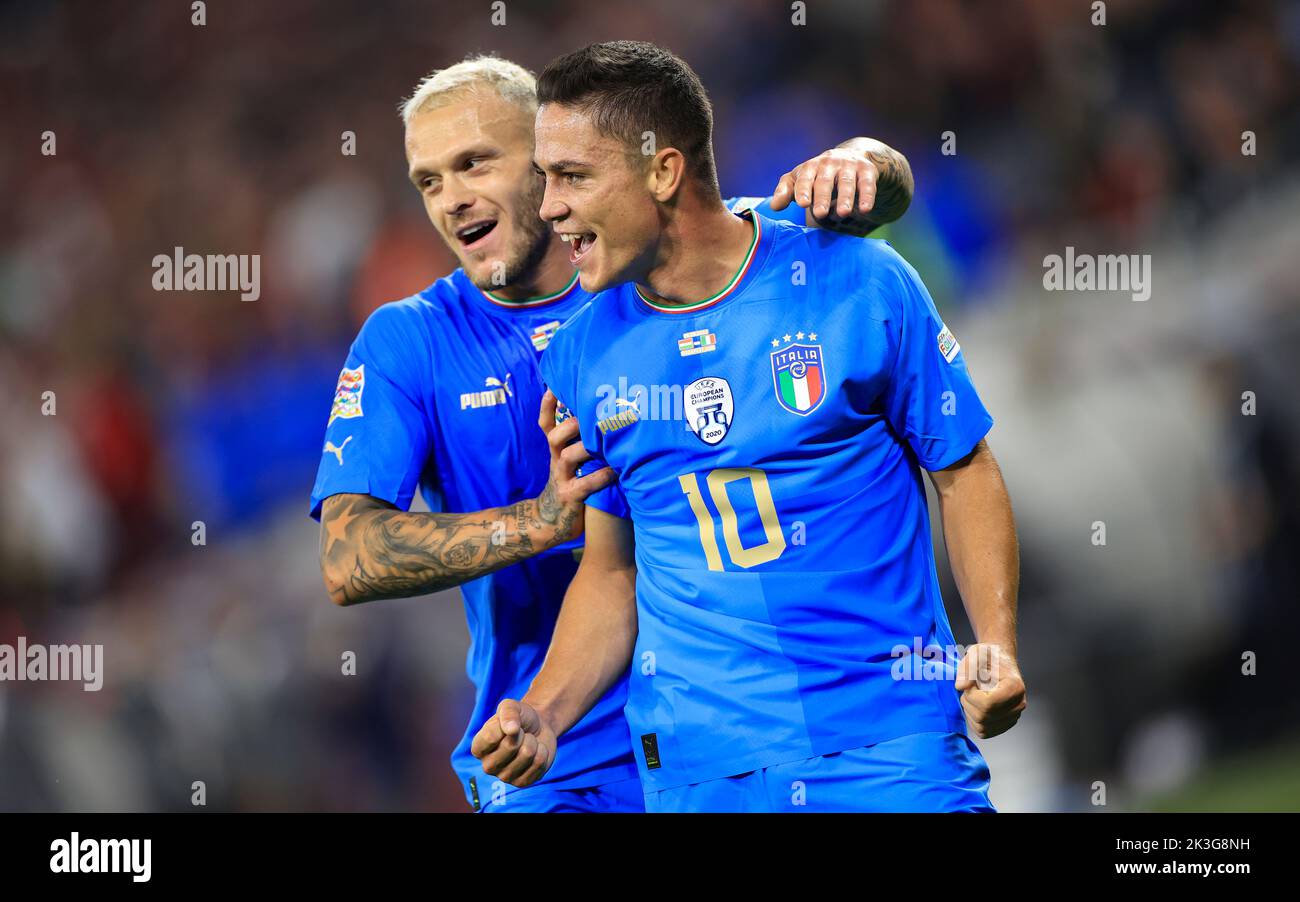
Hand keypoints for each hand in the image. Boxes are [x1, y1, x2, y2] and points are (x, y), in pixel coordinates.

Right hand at [470, 698, 557, 787]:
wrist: (537, 729)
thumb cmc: (519, 718)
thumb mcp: (511, 706)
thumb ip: (508, 713)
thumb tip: (511, 729)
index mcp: (478, 748)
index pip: (490, 737)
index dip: (506, 725)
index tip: (510, 723)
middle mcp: (488, 766)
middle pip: (510, 746)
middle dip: (521, 734)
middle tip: (521, 733)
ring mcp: (505, 777)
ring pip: (527, 754)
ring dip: (533, 742)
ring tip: (528, 741)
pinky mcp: (523, 782)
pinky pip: (539, 763)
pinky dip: (542, 751)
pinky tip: (536, 751)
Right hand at [537, 390, 615, 540]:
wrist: (551, 522)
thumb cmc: (570, 484)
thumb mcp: (570, 461)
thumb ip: (580, 441)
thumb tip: (602, 416)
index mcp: (556, 450)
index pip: (546, 423)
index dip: (549, 404)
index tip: (555, 384)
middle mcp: (556, 460)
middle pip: (554, 435)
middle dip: (571, 423)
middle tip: (591, 414)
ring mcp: (561, 479)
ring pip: (567, 456)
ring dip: (586, 446)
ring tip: (605, 440)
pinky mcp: (571, 497)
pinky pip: (585, 484)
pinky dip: (601, 475)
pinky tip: (616, 470)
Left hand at [769, 146, 884, 235]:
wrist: (850, 157)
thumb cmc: (818, 175)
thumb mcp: (800, 180)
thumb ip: (786, 192)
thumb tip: (774, 207)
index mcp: (810, 166)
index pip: (804, 178)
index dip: (802, 190)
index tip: (802, 203)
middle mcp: (829, 163)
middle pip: (824, 181)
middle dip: (822, 197)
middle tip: (819, 213)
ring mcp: (849, 166)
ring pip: (846, 182)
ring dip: (845, 197)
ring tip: (843, 213)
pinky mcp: (867, 171)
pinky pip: (867, 183)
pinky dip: (867, 196)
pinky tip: (866, 209)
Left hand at [955, 643, 1026, 738]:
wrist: (1000, 660)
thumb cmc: (989, 656)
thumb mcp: (976, 653)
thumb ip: (967, 667)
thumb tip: (960, 686)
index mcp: (1014, 687)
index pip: (987, 704)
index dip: (971, 695)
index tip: (969, 683)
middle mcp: (1018, 704)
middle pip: (983, 717)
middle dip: (969, 703)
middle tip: (970, 688)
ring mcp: (1014, 716)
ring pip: (982, 727)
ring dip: (970, 712)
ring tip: (974, 696)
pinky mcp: (1006, 724)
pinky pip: (984, 732)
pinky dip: (974, 721)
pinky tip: (976, 706)